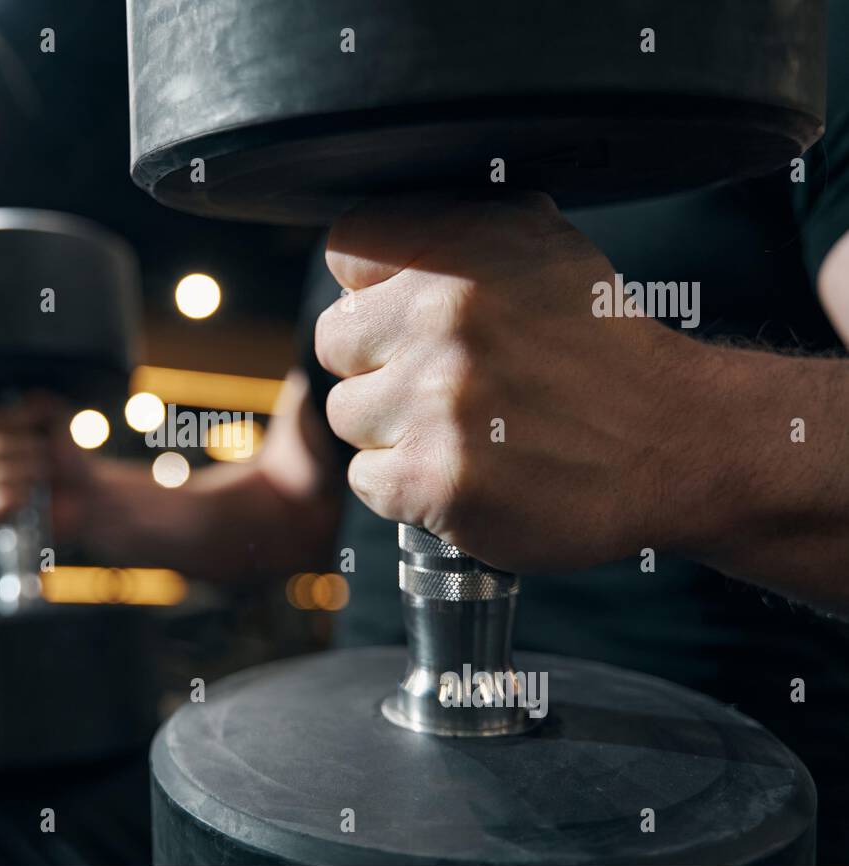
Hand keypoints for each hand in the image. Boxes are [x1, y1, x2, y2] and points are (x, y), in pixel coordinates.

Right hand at [0, 394, 93, 539]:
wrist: (83, 492)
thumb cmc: (64, 454)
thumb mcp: (59, 420)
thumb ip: (43, 404)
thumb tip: (27, 401)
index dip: (9, 420)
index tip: (38, 426)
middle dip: (22, 447)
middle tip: (47, 453)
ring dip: (23, 472)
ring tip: (44, 475)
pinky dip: (12, 498)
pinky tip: (31, 496)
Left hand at [316, 191, 709, 571]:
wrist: (679, 445)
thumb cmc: (605, 350)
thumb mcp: (545, 250)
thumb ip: (457, 232)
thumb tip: (373, 247)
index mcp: (464, 249)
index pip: (346, 249)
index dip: (369, 287)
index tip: (400, 312)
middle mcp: (443, 319)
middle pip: (334, 340)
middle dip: (377, 362)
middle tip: (441, 383)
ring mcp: (434, 405)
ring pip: (346, 414)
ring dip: (391, 428)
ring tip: (462, 430)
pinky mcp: (432, 481)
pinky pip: (366, 478)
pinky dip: (404, 485)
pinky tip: (461, 471)